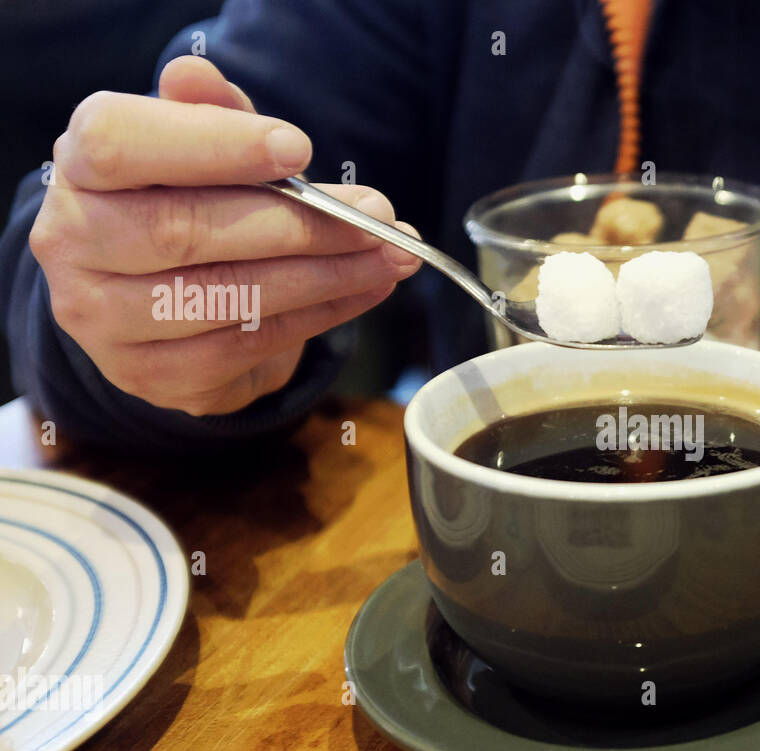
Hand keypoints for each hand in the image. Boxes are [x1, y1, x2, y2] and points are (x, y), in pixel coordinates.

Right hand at [29, 56, 421, 416]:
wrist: (158, 298)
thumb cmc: (183, 202)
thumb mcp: (195, 147)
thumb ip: (208, 113)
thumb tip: (198, 76)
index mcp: (79, 168)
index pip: (122, 145)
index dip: (214, 145)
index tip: (300, 150)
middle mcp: (75, 244)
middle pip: (185, 229)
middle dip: (299, 223)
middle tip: (377, 215)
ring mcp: (107, 319)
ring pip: (229, 295)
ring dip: (328, 275)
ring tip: (391, 255)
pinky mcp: (154, 374)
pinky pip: (252, 343)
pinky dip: (322, 314)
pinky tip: (366, 289)